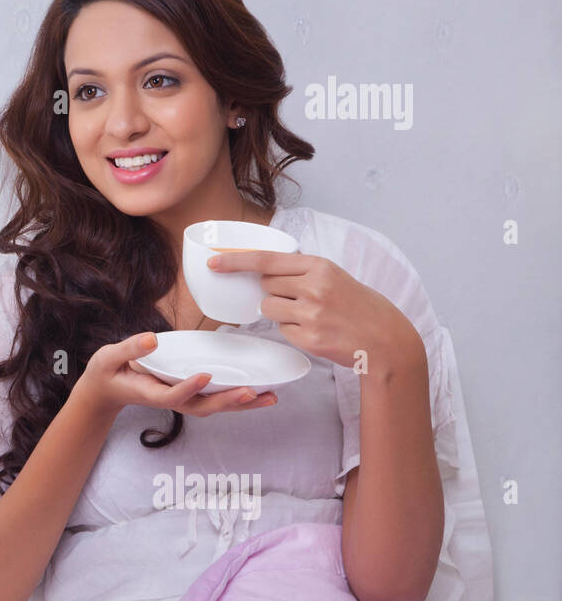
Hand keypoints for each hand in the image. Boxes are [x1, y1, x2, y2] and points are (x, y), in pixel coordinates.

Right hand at [78, 331, 278, 419]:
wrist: (105, 391)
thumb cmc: (107, 373)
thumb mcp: (109, 358)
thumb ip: (129, 349)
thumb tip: (151, 339)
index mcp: (150, 393)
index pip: (172, 394)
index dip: (189, 387)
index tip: (204, 376)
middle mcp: (169, 399)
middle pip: (203, 407)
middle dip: (227, 401)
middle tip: (251, 392)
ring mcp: (180, 399)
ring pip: (214, 406)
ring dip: (241, 404)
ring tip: (269, 397)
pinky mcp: (187, 394)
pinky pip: (214, 399)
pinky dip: (237, 398)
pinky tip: (257, 392)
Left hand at [206, 250, 418, 368]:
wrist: (387, 340)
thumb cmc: (359, 306)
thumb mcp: (335, 277)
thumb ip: (302, 272)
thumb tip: (263, 273)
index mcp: (319, 266)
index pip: (266, 260)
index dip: (236, 261)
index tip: (214, 262)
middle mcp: (314, 287)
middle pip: (266, 285)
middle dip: (274, 291)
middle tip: (301, 299)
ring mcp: (311, 314)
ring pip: (269, 309)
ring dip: (281, 313)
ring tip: (311, 316)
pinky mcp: (309, 338)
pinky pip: (283, 331)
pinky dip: (293, 332)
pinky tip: (317, 331)